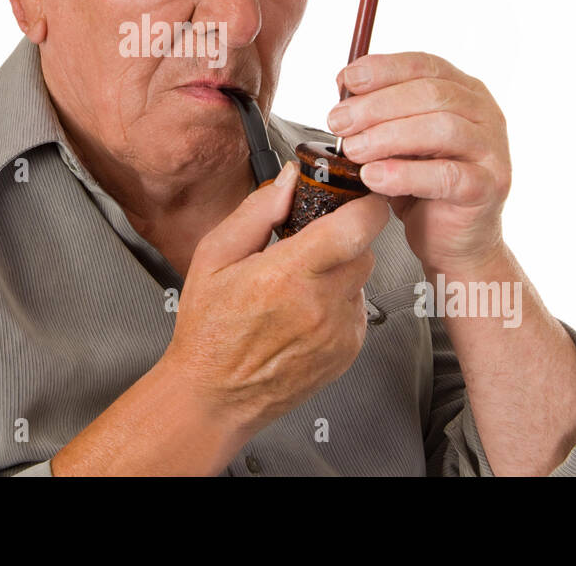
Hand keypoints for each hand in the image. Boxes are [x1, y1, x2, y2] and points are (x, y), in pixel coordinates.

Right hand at [163, 160, 389, 435]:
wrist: (215, 395)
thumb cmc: (209, 328)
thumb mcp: (214, 256)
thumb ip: (257, 212)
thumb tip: (290, 179)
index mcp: (287, 275)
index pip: (356, 226)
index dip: (366, 203)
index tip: (358, 195)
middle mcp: (321, 306)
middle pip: (363, 247)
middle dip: (343, 235)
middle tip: (308, 243)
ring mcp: (338, 332)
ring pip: (361, 277)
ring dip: (339, 269)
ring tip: (297, 284)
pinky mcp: (347, 351)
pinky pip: (356, 307)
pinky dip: (338, 300)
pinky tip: (303, 310)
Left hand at [328, 52, 511, 274]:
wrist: (452, 240)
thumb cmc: (422, 185)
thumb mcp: (395, 140)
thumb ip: (377, 111)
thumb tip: (345, 83)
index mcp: (463, 91)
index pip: (424, 64)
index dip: (384, 68)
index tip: (348, 81)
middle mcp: (484, 113)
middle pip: (431, 93)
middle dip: (377, 105)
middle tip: (339, 122)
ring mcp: (492, 150)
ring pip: (441, 128)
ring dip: (388, 136)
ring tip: (353, 151)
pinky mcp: (488, 187)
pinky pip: (446, 175)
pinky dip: (404, 174)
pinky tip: (373, 177)